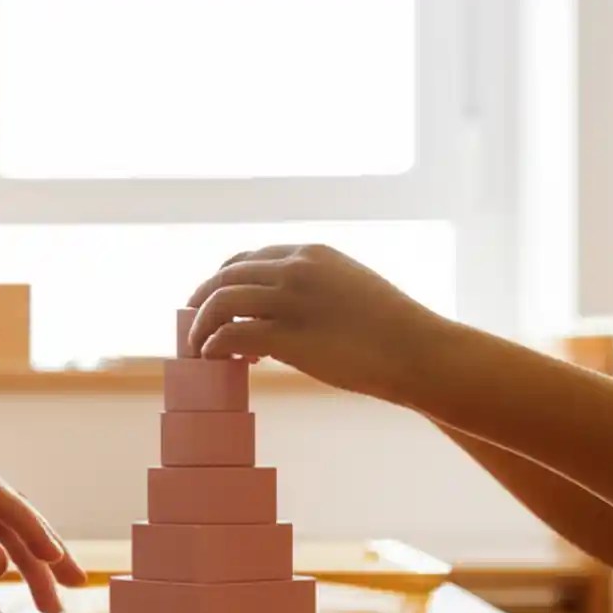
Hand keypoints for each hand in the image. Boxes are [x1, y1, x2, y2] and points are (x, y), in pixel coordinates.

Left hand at [186, 244, 449, 400]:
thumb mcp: (350, 287)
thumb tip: (284, 311)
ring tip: (199, 348)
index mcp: (311, 253)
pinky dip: (213, 346)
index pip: (248, 258)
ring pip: (220, 303)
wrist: (419, 351)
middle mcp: (294, 269)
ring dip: (201, 326)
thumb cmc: (394, 329)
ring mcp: (288, 301)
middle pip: (226, 276)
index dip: (224, 279)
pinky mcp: (285, 337)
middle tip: (193, 325)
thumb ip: (314, 288)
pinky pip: (229, 336)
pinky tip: (214, 359)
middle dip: (202, 300)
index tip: (214, 300)